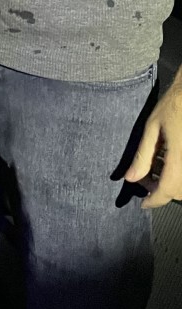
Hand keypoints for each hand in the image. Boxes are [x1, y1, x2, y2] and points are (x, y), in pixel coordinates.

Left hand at [124, 68, 181, 208]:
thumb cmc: (173, 105)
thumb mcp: (152, 128)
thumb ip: (142, 156)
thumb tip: (131, 178)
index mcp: (179, 158)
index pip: (168, 190)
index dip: (155, 200)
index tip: (144, 204)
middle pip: (178, 191)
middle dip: (160, 191)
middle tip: (143, 179)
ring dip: (169, 183)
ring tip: (152, 168)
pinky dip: (176, 173)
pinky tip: (166, 160)